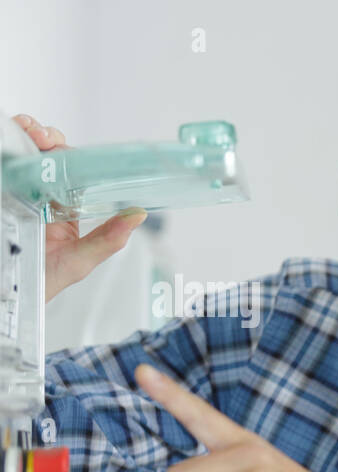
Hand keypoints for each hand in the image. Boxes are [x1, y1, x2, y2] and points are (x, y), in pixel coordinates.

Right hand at [11, 114, 149, 302]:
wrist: (9, 291)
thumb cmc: (43, 281)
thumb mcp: (80, 261)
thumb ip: (108, 239)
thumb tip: (139, 214)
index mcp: (66, 212)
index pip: (73, 175)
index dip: (71, 157)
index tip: (64, 145)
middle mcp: (43, 200)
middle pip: (48, 160)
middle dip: (48, 140)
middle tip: (43, 136)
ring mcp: (20, 195)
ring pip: (27, 157)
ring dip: (29, 137)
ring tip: (28, 129)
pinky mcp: (5, 193)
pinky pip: (7, 166)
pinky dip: (11, 146)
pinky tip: (13, 134)